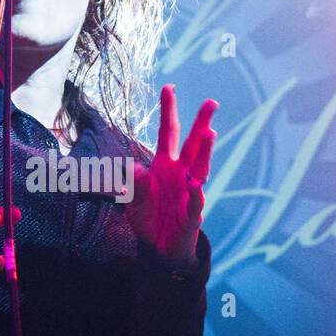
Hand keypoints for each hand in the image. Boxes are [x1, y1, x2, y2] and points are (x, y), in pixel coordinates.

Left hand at [125, 85, 217, 263]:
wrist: (158, 248)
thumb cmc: (148, 217)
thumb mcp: (132, 198)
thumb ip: (130, 181)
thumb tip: (124, 167)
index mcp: (165, 165)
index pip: (169, 133)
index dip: (169, 111)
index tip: (169, 87)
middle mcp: (181, 173)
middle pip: (194, 144)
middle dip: (201, 123)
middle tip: (211, 102)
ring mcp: (190, 193)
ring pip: (201, 168)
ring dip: (206, 151)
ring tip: (210, 133)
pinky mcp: (192, 214)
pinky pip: (195, 202)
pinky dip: (196, 195)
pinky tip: (195, 185)